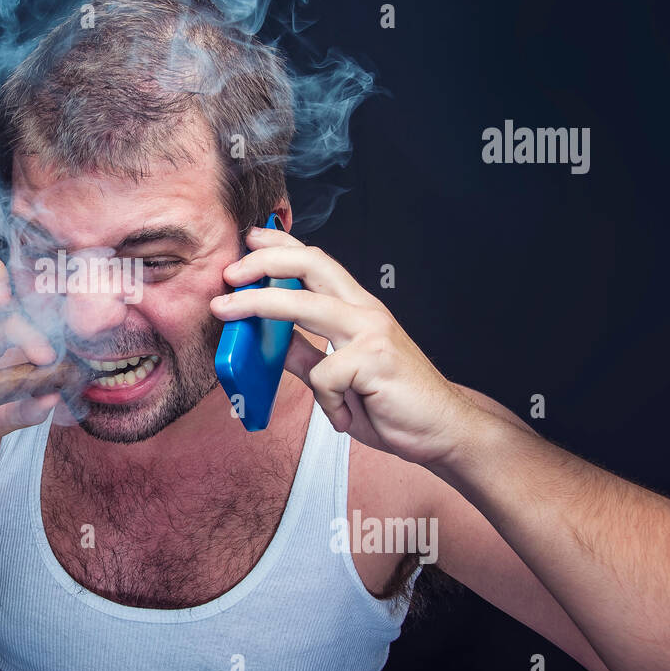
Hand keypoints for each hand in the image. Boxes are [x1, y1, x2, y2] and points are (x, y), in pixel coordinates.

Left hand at [209, 226, 483, 466]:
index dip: (281, 246)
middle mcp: (364, 312)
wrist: (443, 431)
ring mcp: (372, 332)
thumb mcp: (336, 377)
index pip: (315, 262)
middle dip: (263, 261)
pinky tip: (343, 415)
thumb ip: (304, 355)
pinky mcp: (375, 360)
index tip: (249, 239)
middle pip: (310, 265)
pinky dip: (325, 401)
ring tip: (226, 310)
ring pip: (305, 305)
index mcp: (355, 309)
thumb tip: (263, 340)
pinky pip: (324, 375)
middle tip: (228, 272)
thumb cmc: (390, 402)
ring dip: (259, 303)